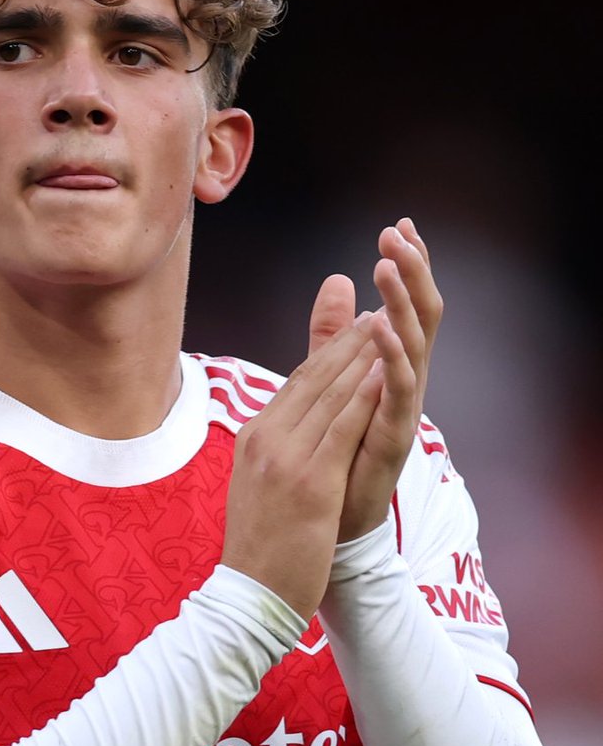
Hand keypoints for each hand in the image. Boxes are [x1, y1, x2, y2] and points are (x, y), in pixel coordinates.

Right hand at [221, 318, 383, 621]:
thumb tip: (293, 419)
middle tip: (381, 307)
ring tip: (389, 324)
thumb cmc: (261, 546)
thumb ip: (282, 442)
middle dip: (350, 340)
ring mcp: (284, 458)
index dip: (331, 349)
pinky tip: (385, 371)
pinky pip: (342, 428)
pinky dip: (364, 395)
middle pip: (314, 377)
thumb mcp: (262, 483)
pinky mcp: (309, 482)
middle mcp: (265, 437)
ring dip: (362, 356)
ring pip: (330, 394)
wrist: (249, 596)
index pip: (298, 381)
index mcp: (255, 436)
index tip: (358, 324)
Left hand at [308, 218, 442, 540]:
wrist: (328, 521)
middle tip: (397, 233)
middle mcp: (403, 383)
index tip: (399, 224)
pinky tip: (382, 331)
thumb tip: (338, 279)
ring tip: (388, 266)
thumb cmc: (333, 451)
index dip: (406, 267)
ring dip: (400, 304)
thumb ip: (332, 333)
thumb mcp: (328, 379)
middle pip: (418, 316)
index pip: (405, 305)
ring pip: (412, 347)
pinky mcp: (392, 438)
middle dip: (410, 273)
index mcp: (390, 367)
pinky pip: (397, 394)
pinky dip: (393, 360)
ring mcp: (401, 410)